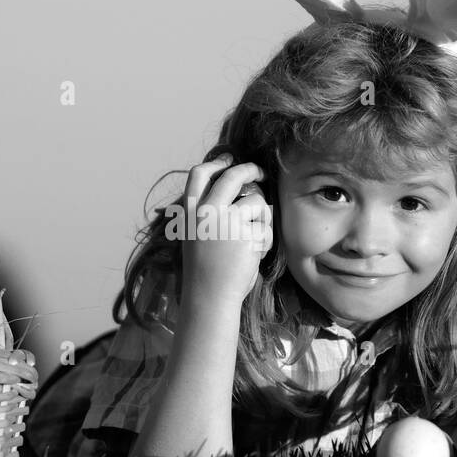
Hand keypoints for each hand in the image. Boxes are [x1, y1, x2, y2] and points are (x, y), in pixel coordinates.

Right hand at [174, 153, 274, 308]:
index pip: (199, 174)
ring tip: (252, 241)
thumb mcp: (196, 236)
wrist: (209, 298)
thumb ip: (206, 213)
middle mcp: (205, 212)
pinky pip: (266, 227)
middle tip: (260, 173)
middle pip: (232, 176)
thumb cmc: (205, 271)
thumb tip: (233, 186)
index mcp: (189, 212)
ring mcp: (225, 222)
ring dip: (262, 219)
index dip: (217, 162)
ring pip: (257, 202)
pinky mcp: (245, 234)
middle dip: (250, 170)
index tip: (230, 158)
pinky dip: (266, 241)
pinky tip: (254, 256)